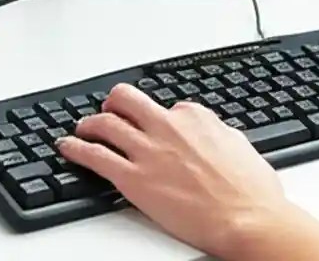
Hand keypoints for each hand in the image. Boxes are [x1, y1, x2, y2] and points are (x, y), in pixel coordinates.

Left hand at [56, 84, 295, 258]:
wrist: (247, 218)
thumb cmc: (251, 191)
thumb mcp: (239, 145)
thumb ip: (217, 136)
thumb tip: (211, 136)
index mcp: (195, 117)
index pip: (167, 106)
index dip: (158, 118)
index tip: (153, 125)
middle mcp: (168, 126)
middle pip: (127, 100)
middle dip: (115, 104)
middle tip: (110, 112)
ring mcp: (148, 151)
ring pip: (105, 123)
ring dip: (89, 123)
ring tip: (83, 128)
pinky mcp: (133, 178)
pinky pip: (94, 156)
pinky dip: (75, 149)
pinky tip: (67, 148)